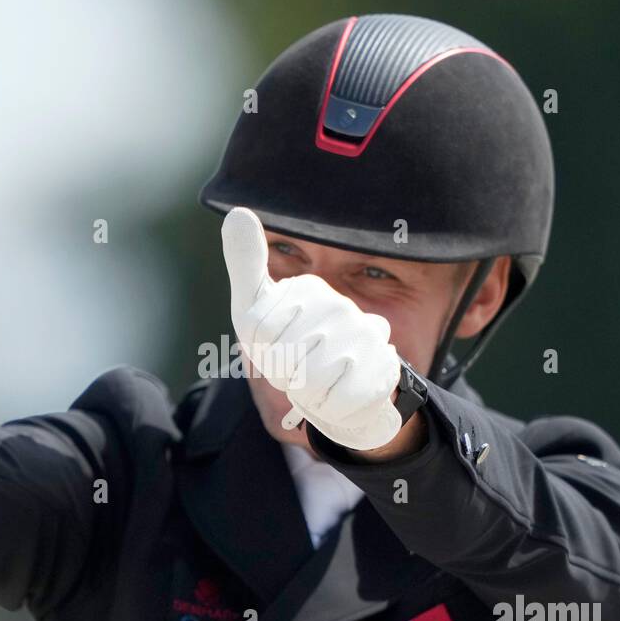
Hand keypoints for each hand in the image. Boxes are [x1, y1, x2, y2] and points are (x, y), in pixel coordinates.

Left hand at [222, 207, 401, 450]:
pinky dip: (327, 408)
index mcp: (310, 289)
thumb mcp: (257, 310)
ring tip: (317, 381)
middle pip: (284, 358)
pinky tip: (338, 395)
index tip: (278, 348)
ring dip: (305, 392)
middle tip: (298, 368)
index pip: (260, 328)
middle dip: (283, 374)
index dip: (262, 351)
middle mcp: (342, 308)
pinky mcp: (381, 372)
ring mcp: (365, 339)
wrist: (343, 390)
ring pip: (308, 381)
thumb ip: (246, 265)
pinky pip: (334, 401)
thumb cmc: (292, 349)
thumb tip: (238, 212)